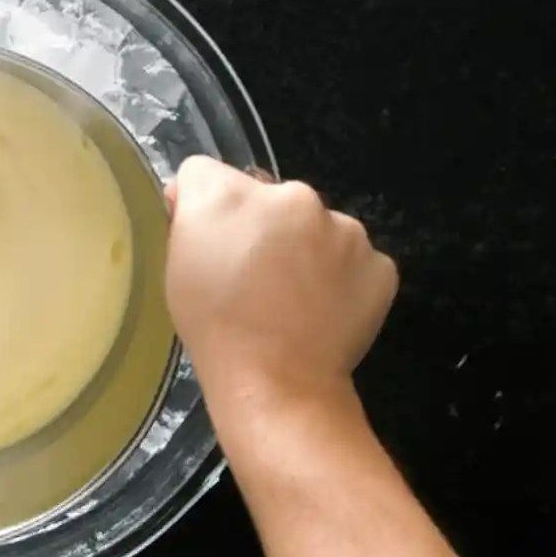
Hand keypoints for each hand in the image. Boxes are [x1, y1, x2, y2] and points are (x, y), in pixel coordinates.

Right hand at [164, 156, 397, 418]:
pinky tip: (320, 311)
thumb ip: (186, 217)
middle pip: (268, 196)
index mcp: (229, 194)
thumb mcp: (176, 267)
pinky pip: (352, 260)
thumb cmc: (213, 327)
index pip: (206, 173)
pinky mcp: (379, 262)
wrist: (277, 383)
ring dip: (304, 249)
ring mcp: (344, 228)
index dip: (201, 205)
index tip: (206, 243)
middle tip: (251, 278)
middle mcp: (291, 195)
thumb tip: (192, 195)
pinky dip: (339, 278)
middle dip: (261, 225)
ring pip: (316, 226)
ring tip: (290, 299)